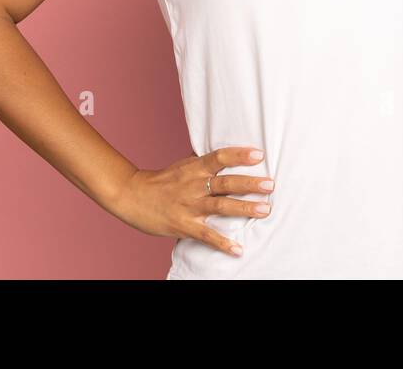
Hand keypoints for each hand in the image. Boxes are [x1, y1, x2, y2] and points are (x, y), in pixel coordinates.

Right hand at [107, 147, 272, 256]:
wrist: (131, 195)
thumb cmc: (161, 181)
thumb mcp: (182, 166)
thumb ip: (203, 162)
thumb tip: (226, 155)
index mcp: (194, 168)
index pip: (219, 157)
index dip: (239, 155)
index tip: (259, 154)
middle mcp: (194, 185)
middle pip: (226, 182)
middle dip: (250, 184)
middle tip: (270, 184)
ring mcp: (189, 206)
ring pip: (220, 206)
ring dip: (244, 208)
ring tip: (265, 210)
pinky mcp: (183, 225)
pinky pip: (206, 235)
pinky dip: (222, 243)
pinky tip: (238, 249)